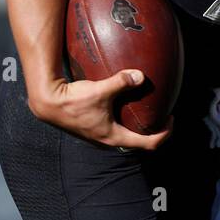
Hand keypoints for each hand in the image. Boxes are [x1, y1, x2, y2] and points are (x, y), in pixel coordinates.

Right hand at [31, 70, 173, 150]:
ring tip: (146, 108)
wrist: (48, 103)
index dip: (164, 134)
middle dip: (154, 129)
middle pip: (138, 142)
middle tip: (163, 113)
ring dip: (138, 125)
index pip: (148, 143)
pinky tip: (125, 103)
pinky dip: (126, 119)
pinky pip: (116, 127)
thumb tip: (140, 75)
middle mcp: (108, 140)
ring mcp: (99, 136)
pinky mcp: (93, 128)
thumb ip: (121, 81)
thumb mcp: (100, 90)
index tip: (171, 119)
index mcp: (114, 137)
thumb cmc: (73, 100)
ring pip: (126, 135)